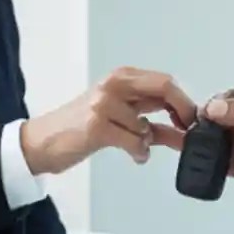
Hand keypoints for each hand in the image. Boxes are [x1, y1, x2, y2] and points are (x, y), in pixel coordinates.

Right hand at [21, 67, 195, 174]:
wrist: (42, 141)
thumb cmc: (82, 128)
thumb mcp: (120, 118)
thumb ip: (151, 120)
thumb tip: (184, 132)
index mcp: (121, 77)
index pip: (165, 81)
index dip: (184, 102)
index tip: (191, 122)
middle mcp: (114, 84)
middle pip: (165, 88)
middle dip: (182, 112)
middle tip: (186, 133)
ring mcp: (104, 103)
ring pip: (147, 125)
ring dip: (148, 141)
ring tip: (138, 147)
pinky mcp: (97, 126)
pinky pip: (135, 141)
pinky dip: (140, 152)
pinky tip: (136, 156)